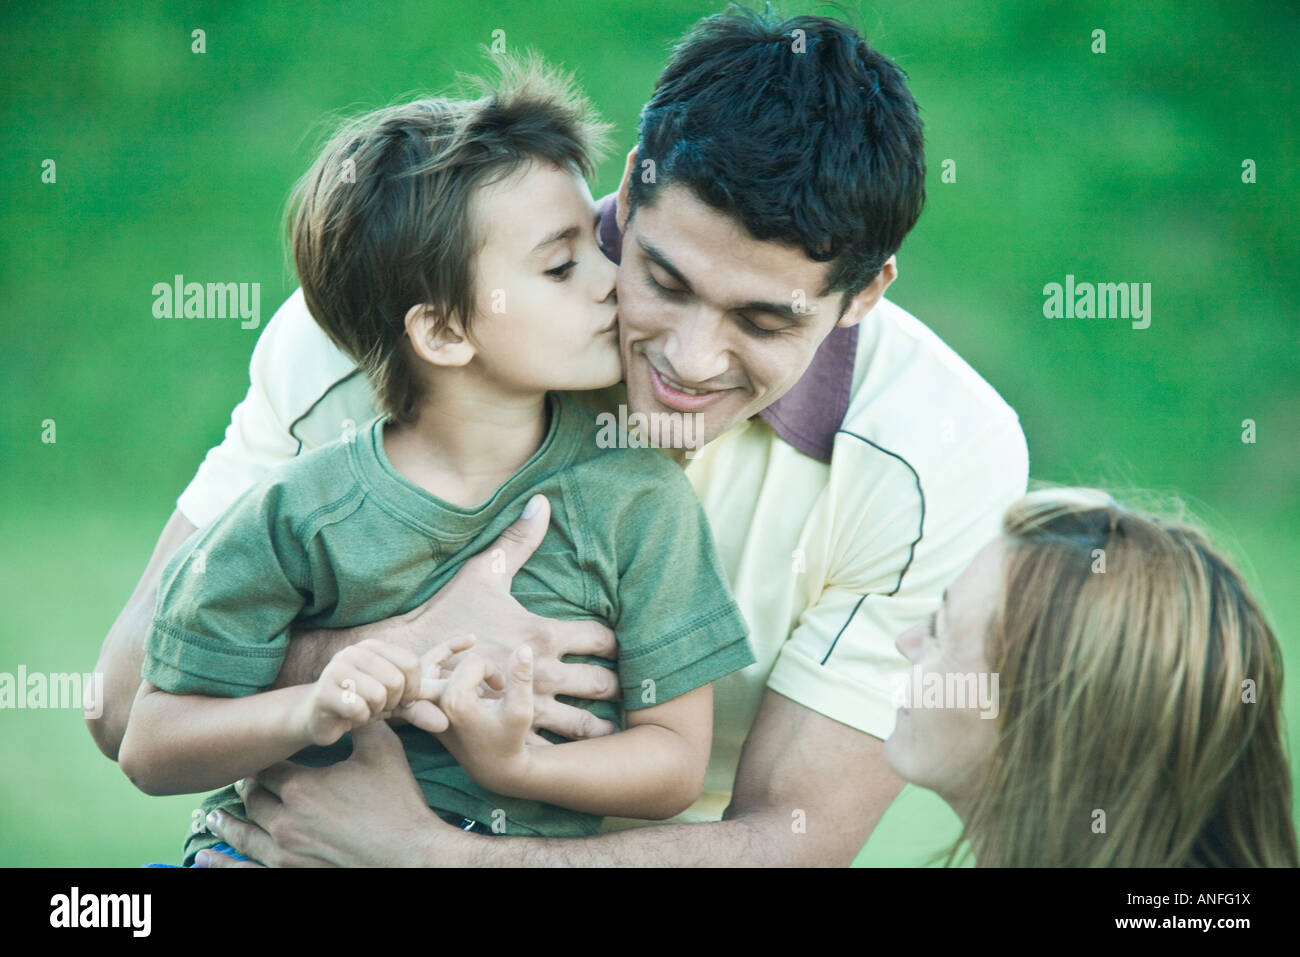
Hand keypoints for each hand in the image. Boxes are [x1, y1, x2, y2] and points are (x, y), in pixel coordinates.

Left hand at [199, 722, 469, 866]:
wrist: (410, 853)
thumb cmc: (398, 801)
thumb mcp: (383, 751)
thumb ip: (361, 723)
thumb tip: (354, 698)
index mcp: (302, 787)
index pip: (267, 769)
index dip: (262, 761)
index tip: (259, 756)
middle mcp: (285, 820)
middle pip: (252, 800)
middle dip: (246, 789)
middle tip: (241, 782)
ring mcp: (285, 853)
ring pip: (243, 835)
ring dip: (225, 824)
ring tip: (211, 817)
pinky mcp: (291, 874)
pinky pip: (246, 870)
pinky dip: (221, 864)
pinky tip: (204, 860)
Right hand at [294, 637, 467, 746]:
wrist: (316, 718)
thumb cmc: (359, 705)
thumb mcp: (394, 703)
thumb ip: (420, 706)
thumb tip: (445, 723)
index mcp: (373, 646)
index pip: (411, 664)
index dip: (411, 690)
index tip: (399, 700)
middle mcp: (354, 651)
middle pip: (397, 681)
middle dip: (392, 702)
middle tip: (376, 706)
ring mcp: (336, 668)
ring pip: (379, 695)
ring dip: (374, 711)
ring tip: (362, 709)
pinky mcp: (324, 691)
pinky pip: (359, 709)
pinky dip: (360, 719)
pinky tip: (348, 716)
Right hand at [396, 495, 621, 741]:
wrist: (405, 659)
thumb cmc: (446, 613)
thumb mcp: (485, 572)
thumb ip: (518, 540)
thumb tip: (542, 502)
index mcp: (542, 634)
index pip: (603, 639)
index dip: (619, 644)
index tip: (625, 647)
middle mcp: (541, 672)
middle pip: (602, 684)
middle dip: (620, 687)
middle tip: (632, 690)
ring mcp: (526, 705)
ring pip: (584, 725)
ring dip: (604, 728)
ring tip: (620, 732)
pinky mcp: (506, 731)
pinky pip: (549, 751)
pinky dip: (570, 758)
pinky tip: (582, 760)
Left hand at [436, 646, 536, 793]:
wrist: (492, 768)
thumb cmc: (509, 740)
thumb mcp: (521, 710)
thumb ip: (521, 678)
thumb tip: (523, 648)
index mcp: (456, 703)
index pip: (474, 663)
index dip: (493, 670)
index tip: (503, 687)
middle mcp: (435, 704)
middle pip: (440, 657)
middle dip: (460, 650)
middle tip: (474, 643)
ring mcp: (426, 708)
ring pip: (425, 666)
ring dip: (444, 653)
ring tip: (467, 643)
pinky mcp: (425, 711)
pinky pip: (423, 679)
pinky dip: (438, 666)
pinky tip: (457, 662)